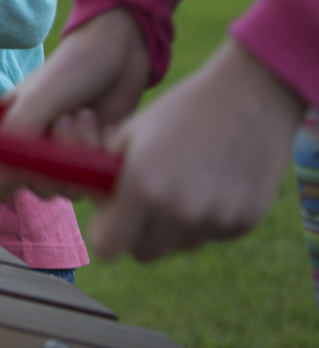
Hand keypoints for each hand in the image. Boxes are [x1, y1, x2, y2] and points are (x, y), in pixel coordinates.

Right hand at [0, 6, 149, 200]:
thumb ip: (15, 136)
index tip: (34, 154)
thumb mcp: (37, 99)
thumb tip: (1, 184)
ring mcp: (63, 156)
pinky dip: (102, 154)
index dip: (14, 177)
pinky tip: (107, 128)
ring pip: (70, 185)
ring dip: (81, 150)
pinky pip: (96, 180)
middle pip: (39, 187)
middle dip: (57, 156)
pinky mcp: (91, 159)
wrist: (117, 54)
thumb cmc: (70, 69)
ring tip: (86, 116)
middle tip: (67, 118)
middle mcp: (32, 150)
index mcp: (7, 135)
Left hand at [90, 38, 304, 260]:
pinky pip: (210, 234)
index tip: (111, 218)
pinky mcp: (243, 222)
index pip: (108, 246)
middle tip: (142, 203)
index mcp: (142, 187)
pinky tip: (212, 181)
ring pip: (178, 245)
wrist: (251, 95)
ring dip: (171, 226)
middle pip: (142, 252)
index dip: (106, 234)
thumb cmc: (180, 109)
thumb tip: (97, 207)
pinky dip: (205, 219)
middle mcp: (178, 211)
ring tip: (181, 182)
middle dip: (136, 232)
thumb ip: (106, 176)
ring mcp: (214, 220)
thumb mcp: (129, 134)